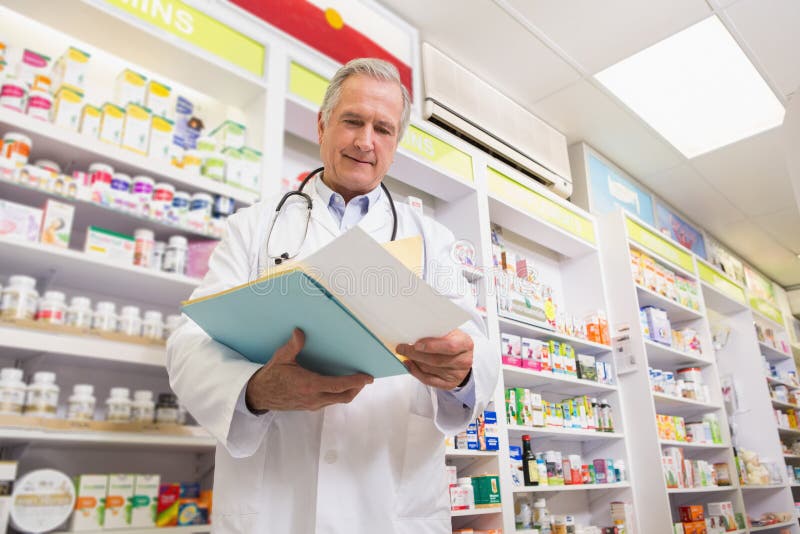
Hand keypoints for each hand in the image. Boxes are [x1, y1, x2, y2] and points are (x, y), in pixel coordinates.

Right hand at [245, 328, 373, 411]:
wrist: (259, 395)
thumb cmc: (271, 376)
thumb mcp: (281, 358)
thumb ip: (293, 346)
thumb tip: (299, 332)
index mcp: (309, 385)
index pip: (339, 385)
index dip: (356, 382)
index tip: (368, 378)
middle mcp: (313, 398)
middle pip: (344, 397)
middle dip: (357, 388)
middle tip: (365, 379)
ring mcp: (312, 405)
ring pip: (337, 401)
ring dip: (348, 392)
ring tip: (355, 381)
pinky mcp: (309, 407)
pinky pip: (329, 402)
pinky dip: (338, 394)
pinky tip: (338, 386)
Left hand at [396, 329, 472, 389]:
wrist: (462, 357)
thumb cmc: (452, 341)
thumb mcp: (450, 332)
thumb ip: (437, 331)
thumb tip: (415, 331)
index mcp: (465, 344)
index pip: (450, 346)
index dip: (432, 346)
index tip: (416, 344)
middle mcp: (463, 361)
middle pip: (436, 360)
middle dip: (416, 354)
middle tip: (402, 347)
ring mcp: (457, 375)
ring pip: (430, 369)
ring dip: (414, 361)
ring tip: (405, 353)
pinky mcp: (449, 384)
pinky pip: (428, 380)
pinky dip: (415, 372)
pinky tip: (409, 364)